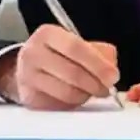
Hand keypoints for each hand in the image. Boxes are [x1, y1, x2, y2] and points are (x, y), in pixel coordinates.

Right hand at [0, 25, 118, 110]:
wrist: (27, 68)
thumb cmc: (58, 54)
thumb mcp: (76, 43)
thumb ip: (98, 52)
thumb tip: (111, 67)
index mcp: (47, 34)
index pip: (75, 47)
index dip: (97, 64)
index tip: (113, 76)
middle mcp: (33, 54)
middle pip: (72, 72)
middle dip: (95, 84)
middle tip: (107, 89)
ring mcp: (28, 77)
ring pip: (67, 92)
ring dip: (86, 95)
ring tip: (91, 92)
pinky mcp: (29, 98)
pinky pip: (59, 105)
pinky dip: (74, 103)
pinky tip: (76, 96)